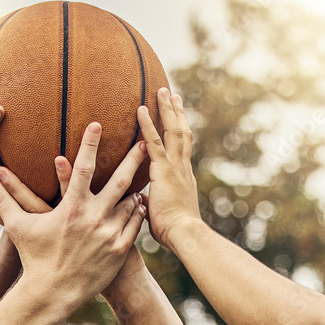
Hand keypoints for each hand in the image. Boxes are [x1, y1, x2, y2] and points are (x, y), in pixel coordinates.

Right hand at [0, 123, 147, 304]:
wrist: (52, 293)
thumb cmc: (33, 258)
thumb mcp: (17, 227)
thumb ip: (3, 200)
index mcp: (71, 208)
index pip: (83, 167)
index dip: (90, 143)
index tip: (98, 124)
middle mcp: (94, 218)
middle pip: (119, 181)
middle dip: (132, 160)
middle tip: (144, 144)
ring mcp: (109, 234)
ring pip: (130, 203)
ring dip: (136, 189)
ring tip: (145, 175)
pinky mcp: (120, 250)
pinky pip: (134, 225)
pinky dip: (137, 212)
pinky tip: (139, 204)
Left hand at [137, 88, 200, 247]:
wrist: (184, 234)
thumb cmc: (173, 231)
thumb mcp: (159, 213)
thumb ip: (150, 202)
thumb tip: (140, 200)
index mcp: (183, 177)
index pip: (181, 149)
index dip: (179, 131)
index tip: (177, 117)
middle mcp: (182, 167)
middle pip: (181, 132)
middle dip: (176, 112)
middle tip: (172, 94)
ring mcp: (175, 166)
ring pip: (172, 130)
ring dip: (166, 109)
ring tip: (161, 90)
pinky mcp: (164, 170)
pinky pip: (154, 142)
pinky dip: (147, 124)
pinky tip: (141, 109)